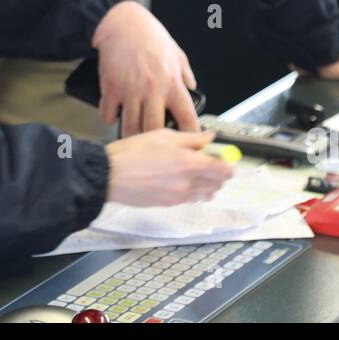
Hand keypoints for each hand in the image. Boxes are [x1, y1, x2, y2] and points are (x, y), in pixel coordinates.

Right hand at [92, 1, 200, 135]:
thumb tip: (193, 87)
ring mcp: (130, 91)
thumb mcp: (176, 53)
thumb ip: (185, 73)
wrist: (123, 23)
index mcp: (172, 83)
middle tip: (155, 146)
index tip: (190, 143)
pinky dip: (110, 120)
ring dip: (132, 137)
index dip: (191, 135)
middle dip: (156, 143)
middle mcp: (152, 89)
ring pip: (131, 127)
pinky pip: (109, 114)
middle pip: (156, 130)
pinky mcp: (111, 88)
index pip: (187, 118)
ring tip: (134, 139)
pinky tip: (115, 117)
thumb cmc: (149, 35)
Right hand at [104, 129, 233, 205]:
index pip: (223, 170)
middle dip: (219, 174)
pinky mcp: (168, 204)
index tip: (224, 158)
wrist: (110, 175)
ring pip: (205, 194)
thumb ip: (191, 138)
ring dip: (206, 184)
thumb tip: (209, 137)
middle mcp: (188, 183)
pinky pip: (189, 199)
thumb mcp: (164, 135)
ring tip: (193, 172)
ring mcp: (179, 196)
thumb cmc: (132, 153)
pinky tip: (178, 180)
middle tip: (210, 162)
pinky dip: (191, 191)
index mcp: (189, 163)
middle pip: (218, 184)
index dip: (228, 164)